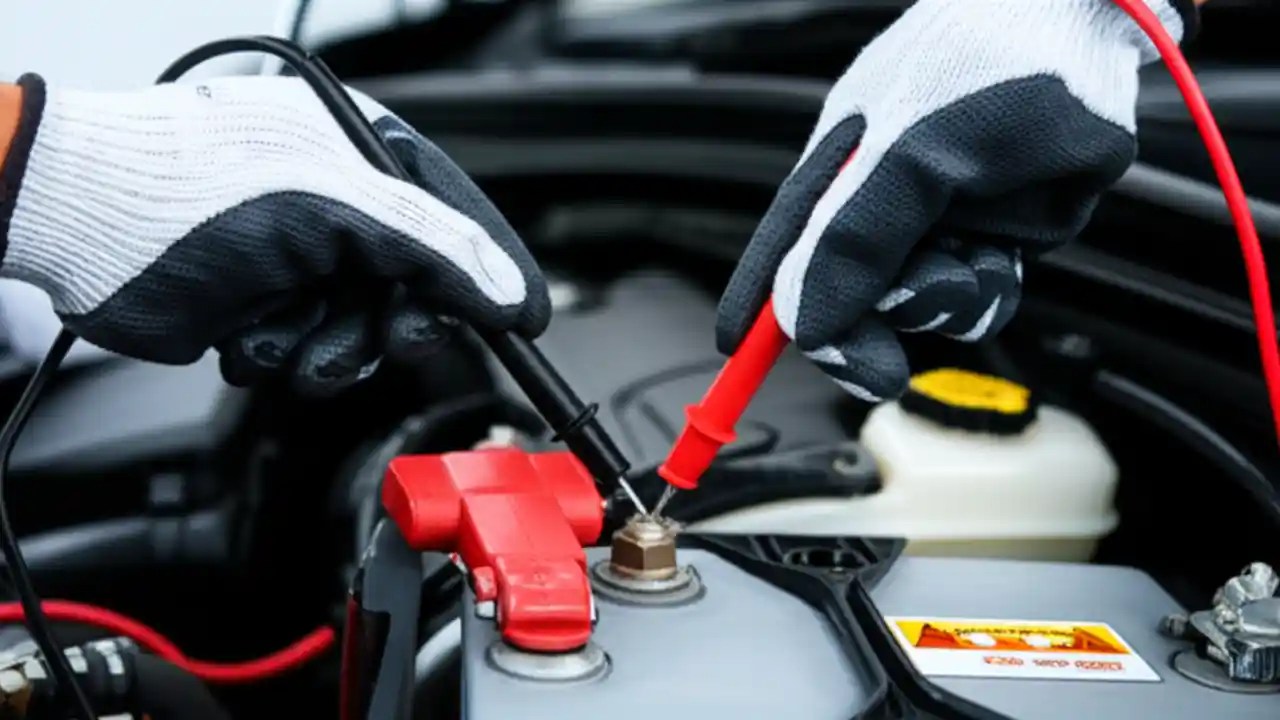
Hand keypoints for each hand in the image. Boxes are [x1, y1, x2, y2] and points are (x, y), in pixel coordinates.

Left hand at [0, 75, 548, 393]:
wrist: (85, 225)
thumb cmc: (193, 183)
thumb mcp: (340, 206)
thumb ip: (438, 249)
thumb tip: (507, 289)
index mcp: (363, 154)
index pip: (458, 215)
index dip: (493, 269)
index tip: (526, 316)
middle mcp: (337, 206)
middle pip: (415, 288)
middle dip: (392, 320)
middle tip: (391, 328)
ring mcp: (300, 260)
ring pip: (361, 333)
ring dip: (325, 345)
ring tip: (283, 324)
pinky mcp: (264, 307)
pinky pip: (308, 354)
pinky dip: (280, 352)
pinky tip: (246, 325)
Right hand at [716, 0, 1195, 400]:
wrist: (1087, 22)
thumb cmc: (986, 61)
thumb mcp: (910, 159)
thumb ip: (852, 245)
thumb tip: (799, 326)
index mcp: (839, 175)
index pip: (785, 253)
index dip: (760, 307)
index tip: (740, 357)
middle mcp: (883, 202)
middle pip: (853, 298)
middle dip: (874, 323)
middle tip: (884, 363)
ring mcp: (941, 220)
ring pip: (925, 306)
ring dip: (948, 301)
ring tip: (972, 259)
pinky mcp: (997, 232)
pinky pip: (981, 296)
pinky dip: (992, 289)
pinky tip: (1003, 255)